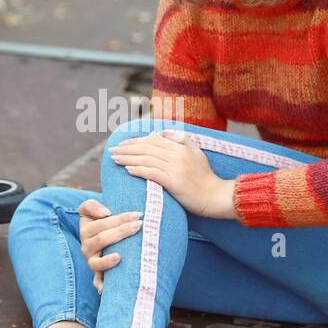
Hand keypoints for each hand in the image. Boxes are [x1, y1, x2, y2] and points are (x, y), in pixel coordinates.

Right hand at [77, 198, 142, 294]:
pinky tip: (103, 289)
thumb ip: (91, 206)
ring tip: (119, 257)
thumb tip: (105, 212)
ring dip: (108, 261)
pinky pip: (97, 279)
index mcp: (86, 229)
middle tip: (140, 225)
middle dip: (122, 232)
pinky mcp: (97, 272)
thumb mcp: (91, 209)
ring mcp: (91, 260)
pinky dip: (100, 284)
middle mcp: (86, 246)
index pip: (101, 224)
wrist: (101, 235)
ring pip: (97, 262)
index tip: (137, 215)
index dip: (119, 219)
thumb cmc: (101, 220)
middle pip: (102, 239)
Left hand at [109, 130, 231, 217]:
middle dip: (127, 148)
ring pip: (146, 159)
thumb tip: (163, 132)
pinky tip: (128, 169)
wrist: (215, 196)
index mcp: (180, 147)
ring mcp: (175, 168)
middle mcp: (176, 155)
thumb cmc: (205, 177)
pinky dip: (139, 170)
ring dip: (128, 158)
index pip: (153, 140)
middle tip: (112, 151)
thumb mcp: (197, 152)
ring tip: (115, 159)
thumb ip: (182, 139)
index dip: (136, 141)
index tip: (122, 144)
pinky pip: (152, 173)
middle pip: (146, 148)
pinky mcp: (173, 182)